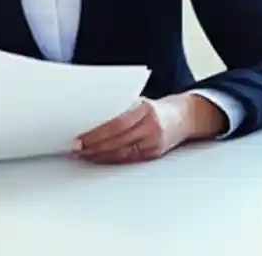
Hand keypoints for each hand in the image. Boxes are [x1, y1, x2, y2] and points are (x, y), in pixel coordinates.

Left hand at [74, 97, 189, 163]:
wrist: (185, 117)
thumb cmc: (156, 107)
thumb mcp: (140, 101)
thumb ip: (120, 108)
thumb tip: (89, 115)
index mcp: (146, 109)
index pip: (117, 123)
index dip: (97, 133)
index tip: (80, 136)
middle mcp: (151, 126)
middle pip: (118, 140)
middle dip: (94, 146)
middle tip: (76, 148)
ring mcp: (154, 142)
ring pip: (122, 153)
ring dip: (99, 155)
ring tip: (83, 154)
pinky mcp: (154, 154)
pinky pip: (129, 159)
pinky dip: (112, 159)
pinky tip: (99, 158)